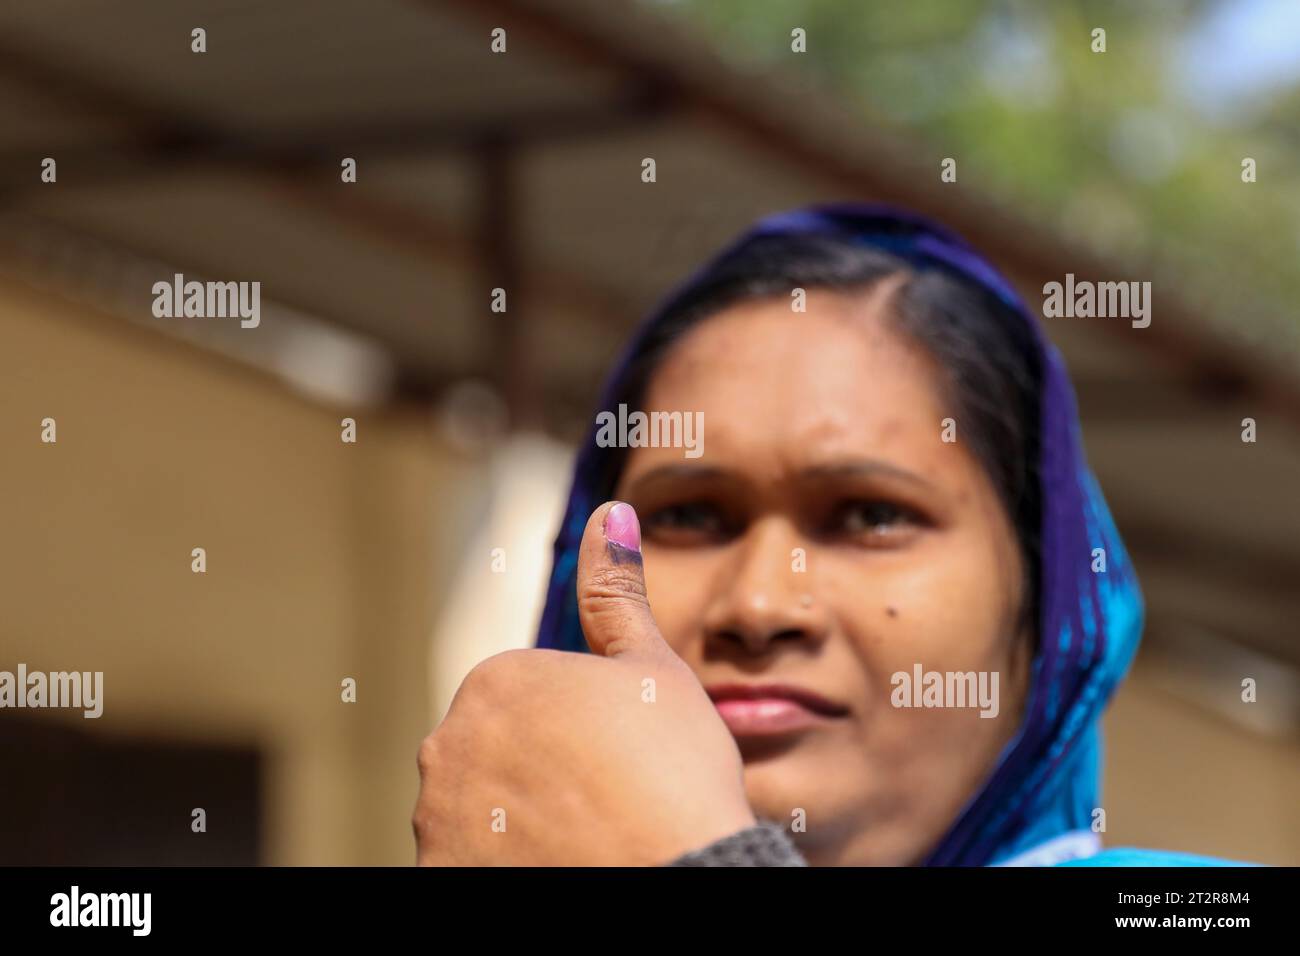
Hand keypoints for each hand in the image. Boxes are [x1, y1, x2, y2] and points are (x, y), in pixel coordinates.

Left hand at [413, 501, 755, 864]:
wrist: (673, 878)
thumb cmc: (672, 774)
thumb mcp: (653, 670)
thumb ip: (616, 592)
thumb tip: (612, 509)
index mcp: (496, 681)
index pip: (530, 701)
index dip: (580, 731)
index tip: (616, 759)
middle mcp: (447, 745)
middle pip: (497, 754)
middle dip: (539, 772)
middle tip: (603, 801)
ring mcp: (436, 819)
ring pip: (480, 811)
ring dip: (517, 822)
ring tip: (583, 840)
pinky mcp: (437, 876)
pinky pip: (467, 860)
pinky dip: (501, 863)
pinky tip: (558, 864)